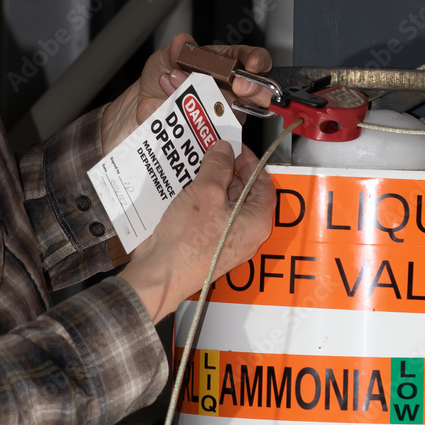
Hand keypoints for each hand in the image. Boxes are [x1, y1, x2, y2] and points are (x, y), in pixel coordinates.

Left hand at [101, 32, 273, 155]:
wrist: (145, 100)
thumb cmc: (164, 74)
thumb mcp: (166, 56)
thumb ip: (176, 49)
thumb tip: (182, 43)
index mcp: (226, 64)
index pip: (254, 61)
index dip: (258, 61)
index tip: (253, 63)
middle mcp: (230, 90)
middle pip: (258, 93)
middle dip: (254, 89)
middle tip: (239, 86)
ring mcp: (222, 114)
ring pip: (232, 113)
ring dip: (206, 98)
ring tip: (176, 79)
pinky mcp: (210, 134)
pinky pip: (211, 132)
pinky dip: (191, 116)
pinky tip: (173, 101)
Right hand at [118, 140, 275, 323]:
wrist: (160, 275)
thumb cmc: (188, 242)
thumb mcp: (206, 192)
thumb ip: (218, 166)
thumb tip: (224, 150)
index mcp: (256, 222)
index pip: (264, 184)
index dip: (250, 163)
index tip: (234, 148)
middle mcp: (245, 234)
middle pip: (244, 194)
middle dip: (227, 171)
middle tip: (212, 154)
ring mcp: (225, 241)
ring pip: (224, 204)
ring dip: (211, 184)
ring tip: (195, 168)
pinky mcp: (206, 244)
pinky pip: (209, 216)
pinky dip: (200, 200)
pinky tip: (184, 188)